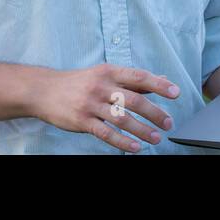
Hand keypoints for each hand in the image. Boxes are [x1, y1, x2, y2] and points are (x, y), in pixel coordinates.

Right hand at [36, 63, 178, 152]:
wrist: (43, 90)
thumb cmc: (79, 82)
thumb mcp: (103, 74)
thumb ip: (132, 79)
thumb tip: (161, 79)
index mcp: (108, 72)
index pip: (138, 76)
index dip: (159, 84)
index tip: (176, 93)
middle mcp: (100, 86)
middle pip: (134, 100)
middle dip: (154, 113)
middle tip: (168, 123)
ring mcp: (90, 104)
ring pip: (122, 118)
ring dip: (142, 130)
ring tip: (156, 138)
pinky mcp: (82, 120)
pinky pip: (106, 133)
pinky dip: (122, 142)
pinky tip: (135, 148)